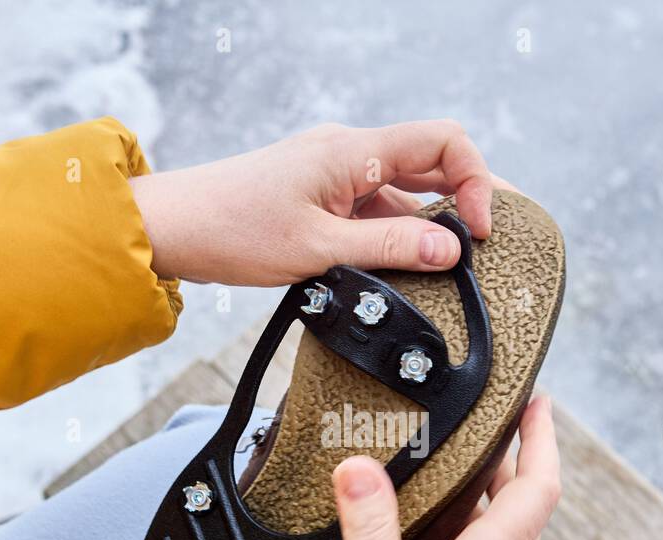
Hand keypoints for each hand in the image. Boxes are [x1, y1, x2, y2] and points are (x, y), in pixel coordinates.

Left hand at [129, 120, 494, 285]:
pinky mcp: (321, 197)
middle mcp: (350, 154)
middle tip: (489, 247)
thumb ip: (391, 249)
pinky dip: (394, 237)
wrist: (174, 229)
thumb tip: (451, 251)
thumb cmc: (233, 231)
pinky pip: (374, 211)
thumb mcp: (320, 251)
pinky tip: (401, 271)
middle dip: (464, 203)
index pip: (444, 143)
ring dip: (426, 228)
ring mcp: (335, 175)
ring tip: (444, 272)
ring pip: (403, 194)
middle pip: (431, 164)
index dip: (477, 182)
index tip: (481, 232)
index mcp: (354, 152)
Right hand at [333, 396, 561, 539]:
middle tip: (492, 423)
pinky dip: (481, 535)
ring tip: (467, 469)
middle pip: (527, 506)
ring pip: (511, 538)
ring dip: (498, 498)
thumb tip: (359, 465)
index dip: (543, 438)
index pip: (540, 485)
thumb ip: (370, 530)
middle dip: (515, 460)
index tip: (538, 401)